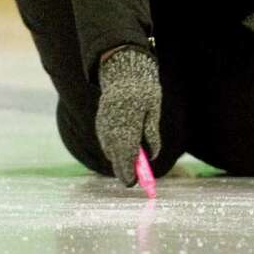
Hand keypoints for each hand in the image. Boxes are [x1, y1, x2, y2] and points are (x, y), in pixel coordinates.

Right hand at [96, 47, 161, 186]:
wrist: (122, 71)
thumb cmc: (144, 89)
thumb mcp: (153, 108)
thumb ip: (152, 132)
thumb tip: (152, 155)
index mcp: (129, 121)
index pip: (127, 151)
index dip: (129, 169)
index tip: (133, 182)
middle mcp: (113, 125)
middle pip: (116, 154)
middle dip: (122, 170)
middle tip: (131, 181)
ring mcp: (103, 124)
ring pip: (109, 149)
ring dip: (117, 160)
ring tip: (127, 170)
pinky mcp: (100, 122)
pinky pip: (105, 142)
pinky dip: (112, 150)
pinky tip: (120, 154)